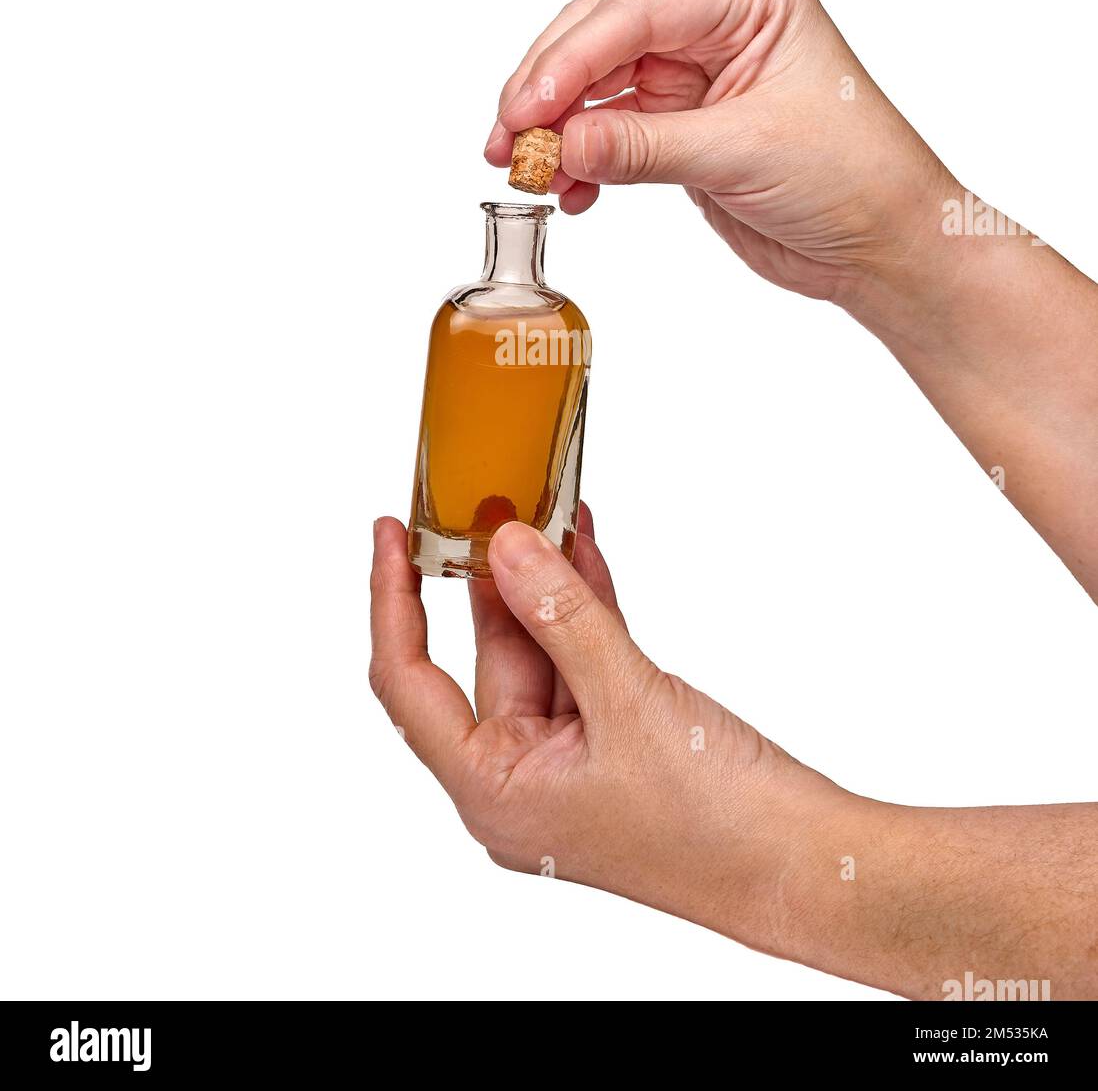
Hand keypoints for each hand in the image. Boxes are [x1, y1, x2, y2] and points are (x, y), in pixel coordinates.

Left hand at [369, 505, 843, 949]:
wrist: (807, 865)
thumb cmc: (716, 824)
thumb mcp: (627, 702)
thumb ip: (562, 617)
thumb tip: (508, 548)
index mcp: (494, 793)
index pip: (409, 684)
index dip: (391, 602)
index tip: (390, 535)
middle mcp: (520, 781)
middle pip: (484, 658)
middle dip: (491, 576)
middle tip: (493, 499)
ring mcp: (569, 761)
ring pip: (539, 651)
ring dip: (545, 583)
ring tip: (544, 507)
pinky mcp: (614, 742)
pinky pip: (583, 661)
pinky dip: (585, 608)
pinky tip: (584, 551)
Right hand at [484, 0, 955, 305]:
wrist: (884, 245)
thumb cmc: (854, 176)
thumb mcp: (742, 154)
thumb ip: (643, 146)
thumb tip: (559, 144)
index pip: (635, 13)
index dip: (570, 60)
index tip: (525, 107)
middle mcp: (718, 25)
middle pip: (602, 40)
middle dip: (548, 91)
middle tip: (505, 139)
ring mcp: (696, 76)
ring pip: (598, 90)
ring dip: (558, 132)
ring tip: (528, 174)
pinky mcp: (683, 126)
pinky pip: (613, 134)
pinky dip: (584, 161)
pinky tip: (572, 193)